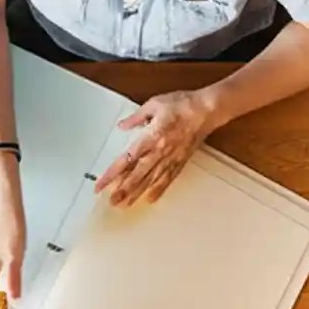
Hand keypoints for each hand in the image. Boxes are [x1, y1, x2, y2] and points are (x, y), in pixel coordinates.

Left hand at [94, 89, 216, 205]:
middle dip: (123, 190)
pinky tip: (150, 199)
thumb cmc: (183, 104)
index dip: (112, 174)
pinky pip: (168, 178)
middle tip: (111, 202)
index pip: (126, 160)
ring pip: (151, 180)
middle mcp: (159, 151)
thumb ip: (137, 118)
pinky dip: (159, 190)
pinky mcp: (181, 161)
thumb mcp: (154, 104)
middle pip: (137, 175)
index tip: (101, 184)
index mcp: (150, 137)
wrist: (207, 110)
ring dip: (137, 193)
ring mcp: (171, 158)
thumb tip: (122, 126)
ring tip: (126, 205)